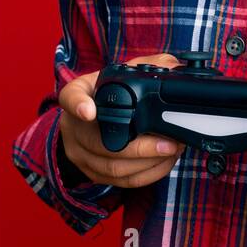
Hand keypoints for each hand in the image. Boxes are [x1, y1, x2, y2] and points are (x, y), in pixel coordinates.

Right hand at [57, 53, 186, 186]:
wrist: (94, 114)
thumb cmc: (112, 91)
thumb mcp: (124, 72)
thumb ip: (149, 65)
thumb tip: (175, 67)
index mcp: (78, 94)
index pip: (71, 97)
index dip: (78, 105)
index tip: (89, 111)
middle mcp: (72, 126)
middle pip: (99, 144)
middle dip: (141, 148)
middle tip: (168, 142)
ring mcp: (79, 152)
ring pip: (112, 168)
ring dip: (148, 164)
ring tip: (173, 151)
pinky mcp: (92, 172)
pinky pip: (119, 181)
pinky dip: (146, 175)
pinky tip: (164, 163)